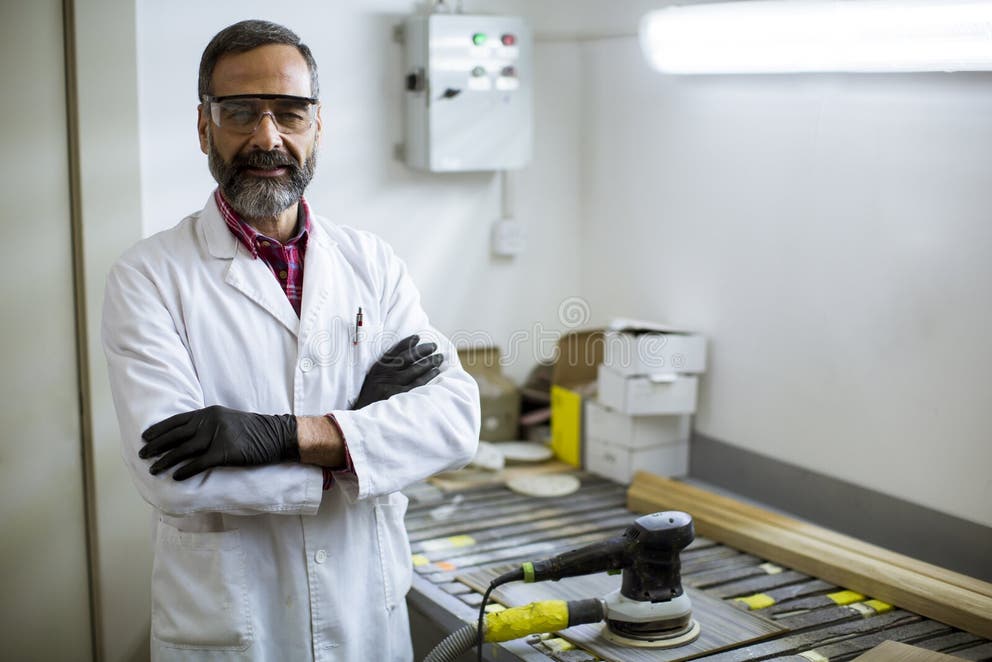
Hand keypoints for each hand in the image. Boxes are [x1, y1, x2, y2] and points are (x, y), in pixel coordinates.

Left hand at [140, 405, 297, 479]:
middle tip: (142, 454)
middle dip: (156, 446)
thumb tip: (187, 437)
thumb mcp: (228, 419)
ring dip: (166, 461)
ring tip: (153, 469)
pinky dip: (186, 470)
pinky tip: (176, 477)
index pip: (177, 420)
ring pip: (184, 450)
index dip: (159, 429)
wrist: (277, 435)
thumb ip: (209, 424)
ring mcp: (218, 436)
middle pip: (176, 435)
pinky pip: (200, 463)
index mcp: (210, 413)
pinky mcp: (226, 452)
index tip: (145, 437)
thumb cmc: (254, 430)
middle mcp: (211, 422)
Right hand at [353, 334, 442, 408]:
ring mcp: (391, 385)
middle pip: (407, 357)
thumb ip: (385, 370)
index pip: (395, 351)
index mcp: (378, 368)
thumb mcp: (373, 381)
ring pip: (415, 369)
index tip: (418, 337)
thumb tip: (406, 359)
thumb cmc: (372, 399)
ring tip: (440, 357)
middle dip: (422, 350)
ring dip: (429, 361)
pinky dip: (428, 376)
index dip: (407, 342)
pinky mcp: (399, 396)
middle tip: (434, 346)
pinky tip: (436, 371)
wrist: (363, 418)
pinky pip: (418, 384)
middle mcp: (385, 374)